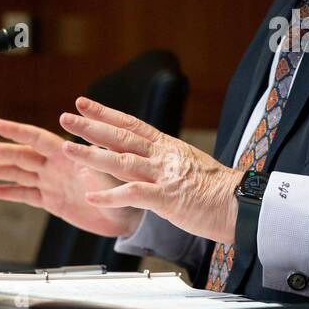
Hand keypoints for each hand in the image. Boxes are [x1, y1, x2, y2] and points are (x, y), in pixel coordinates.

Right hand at [0, 118, 143, 238]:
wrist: (131, 214)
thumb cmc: (126, 186)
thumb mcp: (111, 168)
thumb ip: (90, 157)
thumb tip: (68, 145)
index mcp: (69, 154)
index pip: (38, 139)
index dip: (18, 131)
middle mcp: (57, 166)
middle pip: (22, 155)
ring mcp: (53, 183)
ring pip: (20, 174)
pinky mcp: (54, 202)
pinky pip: (27, 196)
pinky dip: (10, 193)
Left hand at [57, 97, 241, 244]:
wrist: (242, 204)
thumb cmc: (219, 191)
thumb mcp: (190, 167)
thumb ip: (166, 162)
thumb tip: (147, 160)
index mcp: (169, 147)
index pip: (132, 124)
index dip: (106, 113)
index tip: (84, 104)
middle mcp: (164, 157)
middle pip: (121, 137)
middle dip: (90, 127)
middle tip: (66, 117)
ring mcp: (165, 176)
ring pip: (121, 161)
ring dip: (91, 156)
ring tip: (67, 150)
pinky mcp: (168, 198)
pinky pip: (133, 195)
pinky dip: (110, 196)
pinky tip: (91, 197)